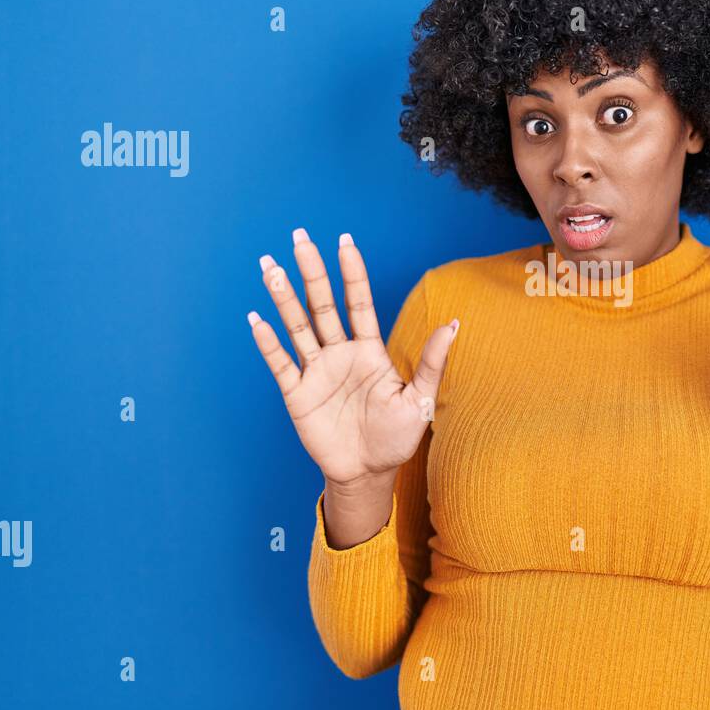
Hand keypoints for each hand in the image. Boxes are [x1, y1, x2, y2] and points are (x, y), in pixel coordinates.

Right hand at [247, 228, 457, 493]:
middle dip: (312, 271)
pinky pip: (280, 363)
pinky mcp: (298, 394)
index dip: (352, 272)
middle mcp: (340, 354)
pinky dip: (268, 342)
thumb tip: (454, 324)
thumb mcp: (421, 400)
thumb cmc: (396, 437)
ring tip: (270, 266)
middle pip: (323, 304)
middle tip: (299, 237)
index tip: (345, 240)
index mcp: (369, 350)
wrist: (368, 472)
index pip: (359, 302)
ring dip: (283, 298)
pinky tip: (256, 319)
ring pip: (298, 326)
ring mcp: (317, 371)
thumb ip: (433, 362)